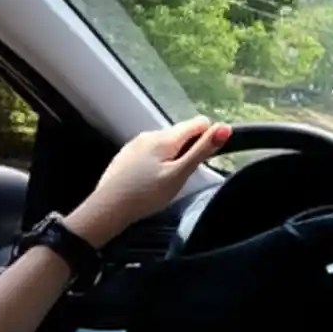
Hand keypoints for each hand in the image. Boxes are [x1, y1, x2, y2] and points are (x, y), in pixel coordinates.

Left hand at [66, 116, 230, 247]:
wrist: (106, 209)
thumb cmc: (146, 195)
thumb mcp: (179, 175)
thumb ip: (202, 150)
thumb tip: (225, 128)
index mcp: (166, 137)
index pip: (199, 122)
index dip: (208, 138)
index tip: (203, 160)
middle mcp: (150, 134)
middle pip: (182, 133)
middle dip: (190, 149)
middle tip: (184, 176)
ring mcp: (136, 143)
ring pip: (166, 142)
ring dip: (174, 155)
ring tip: (168, 180)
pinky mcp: (126, 154)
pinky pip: (151, 151)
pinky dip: (158, 161)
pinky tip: (151, 180)